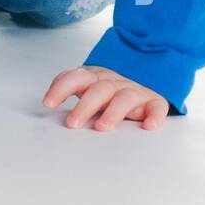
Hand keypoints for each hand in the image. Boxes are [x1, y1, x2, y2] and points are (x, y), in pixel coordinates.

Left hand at [42, 65, 169, 131]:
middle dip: (85, 105)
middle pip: (100, 89)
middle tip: (72, 123)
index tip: (49, 103)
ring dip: (113, 112)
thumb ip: (70, 92)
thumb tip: (48, 105)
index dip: (62, 87)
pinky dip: (154, 116)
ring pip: (125, 98)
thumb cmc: (109, 96)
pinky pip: (156, 108)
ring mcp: (135, 92)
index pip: (76, 77)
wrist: (143, 88)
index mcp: (95, 79)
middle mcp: (114, 83)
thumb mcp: (88, 91)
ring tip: (102, 127)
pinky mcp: (154, 103)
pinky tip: (148, 126)